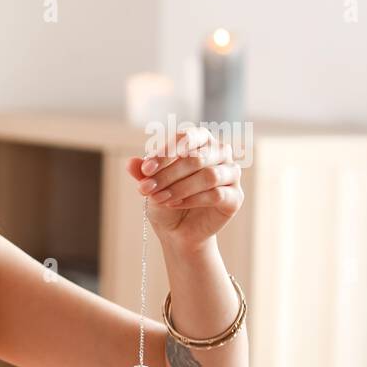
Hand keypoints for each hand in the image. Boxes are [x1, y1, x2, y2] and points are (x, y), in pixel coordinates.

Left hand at [126, 125, 244, 252]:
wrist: (177, 229)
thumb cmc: (165, 198)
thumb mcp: (150, 184)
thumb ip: (143, 172)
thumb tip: (131, 163)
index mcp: (200, 141)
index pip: (187, 137)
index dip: (166, 152)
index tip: (146, 169)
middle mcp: (220, 153)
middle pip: (197, 158)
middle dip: (168, 174)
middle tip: (147, 189)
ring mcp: (231, 174)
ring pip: (209, 176)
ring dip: (179, 188)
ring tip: (159, 198)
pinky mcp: (235, 197)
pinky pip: (216, 194)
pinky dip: (192, 200)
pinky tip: (175, 204)